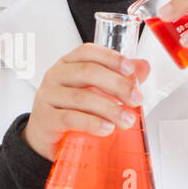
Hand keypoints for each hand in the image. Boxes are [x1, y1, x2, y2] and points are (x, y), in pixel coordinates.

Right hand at [23, 43, 151, 160]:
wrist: (44, 136)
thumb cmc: (68, 109)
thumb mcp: (93, 92)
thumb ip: (118, 78)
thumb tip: (143, 67)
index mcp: (68, 64)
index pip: (88, 52)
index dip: (111, 58)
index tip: (130, 70)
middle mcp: (56, 76)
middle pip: (88, 72)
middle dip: (117, 85)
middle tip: (136, 99)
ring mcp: (48, 96)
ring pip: (82, 97)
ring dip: (109, 109)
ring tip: (126, 120)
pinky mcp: (46, 118)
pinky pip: (71, 118)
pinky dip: (92, 123)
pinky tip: (106, 128)